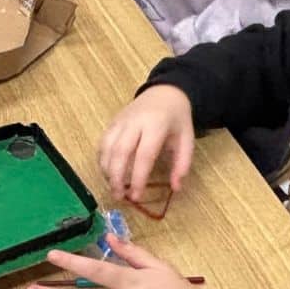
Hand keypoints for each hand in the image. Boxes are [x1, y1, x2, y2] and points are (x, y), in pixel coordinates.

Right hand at [97, 85, 194, 201]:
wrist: (164, 92)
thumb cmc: (176, 118)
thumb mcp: (187, 139)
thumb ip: (182, 164)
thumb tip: (175, 188)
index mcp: (156, 126)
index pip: (143, 155)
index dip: (138, 178)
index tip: (136, 196)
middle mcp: (135, 122)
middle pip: (120, 152)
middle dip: (116, 177)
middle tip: (119, 196)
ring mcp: (121, 121)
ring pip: (107, 147)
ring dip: (107, 171)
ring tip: (113, 188)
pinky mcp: (112, 122)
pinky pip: (103, 143)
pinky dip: (102, 160)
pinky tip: (108, 173)